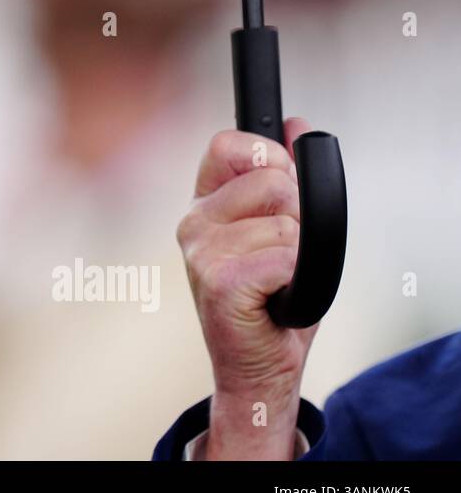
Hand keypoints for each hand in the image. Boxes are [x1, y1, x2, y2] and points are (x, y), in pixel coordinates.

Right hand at [176, 117, 318, 458]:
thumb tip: (298, 125)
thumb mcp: (282, 227)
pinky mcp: (219, 281)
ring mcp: (201, 251)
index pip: (230, 144)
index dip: (268, 159)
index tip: (279, 197)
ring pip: (287, 224)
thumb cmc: (270, 303)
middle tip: (281, 255)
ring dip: (299, 256)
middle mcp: (194, 222)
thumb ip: (287, 174)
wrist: (258, 367)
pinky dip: (297, 281)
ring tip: (277, 282)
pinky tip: (275, 299)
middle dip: (297, 216)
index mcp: (205, 203)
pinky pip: (287, 257)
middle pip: (273, 181)